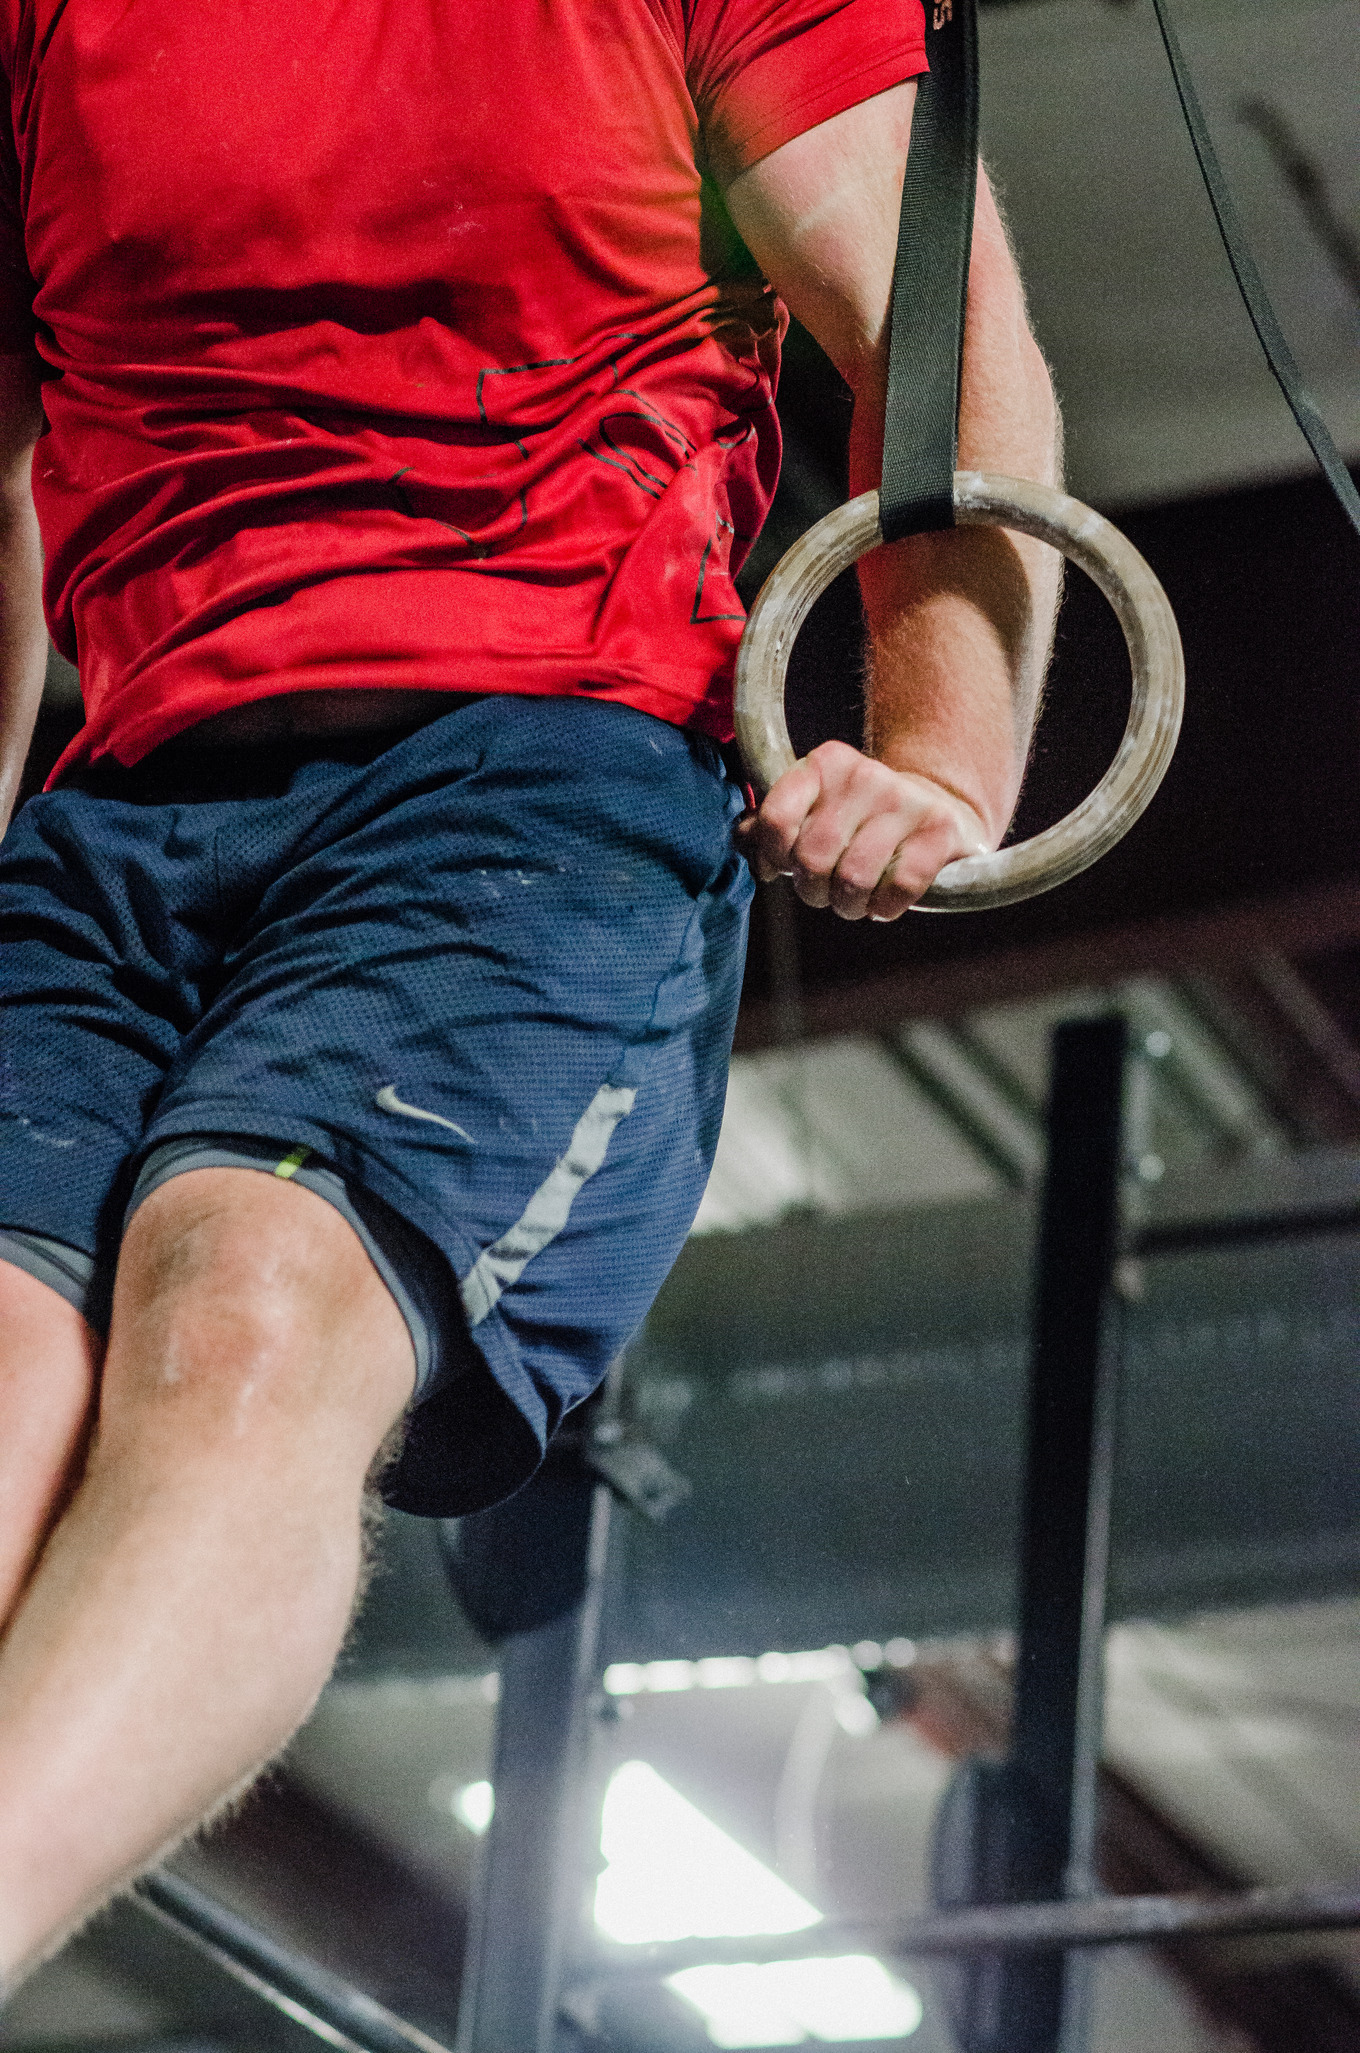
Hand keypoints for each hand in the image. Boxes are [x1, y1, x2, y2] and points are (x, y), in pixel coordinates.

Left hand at [734, 739, 990, 921]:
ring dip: (848, 905)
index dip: (773, 858)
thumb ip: (771, 825)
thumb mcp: (813, 811)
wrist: (937, 807)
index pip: (777, 819)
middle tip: (825, 891)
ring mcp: (906, 800)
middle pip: (813, 858)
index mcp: (825, 763)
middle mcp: (865, 774)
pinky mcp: (940, 829)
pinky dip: (885, 908)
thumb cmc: (858, 822)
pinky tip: (884, 903)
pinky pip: (899, 887)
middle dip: (813, 890)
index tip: (782, 869)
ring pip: (854, 878)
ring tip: (854, 900)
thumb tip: (743, 839)